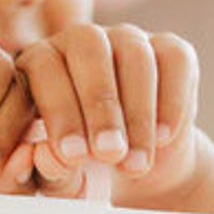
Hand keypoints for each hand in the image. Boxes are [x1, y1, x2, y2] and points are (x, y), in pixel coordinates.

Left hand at [13, 23, 201, 204]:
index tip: (72, 156)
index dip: (59, 111)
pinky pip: (174, 60)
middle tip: (108, 154)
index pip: (43, 66)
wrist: (135, 165)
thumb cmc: (82, 166)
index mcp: (39, 60)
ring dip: (137, 114)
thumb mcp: (62, 176)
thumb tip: (46, 156)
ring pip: (135, 55)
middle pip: (89, 48)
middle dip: (100, 107)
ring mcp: (127, 37)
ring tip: (135, 162)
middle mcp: (81, 38)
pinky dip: (171, 101)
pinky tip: (163, 138)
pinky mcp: (170, 48)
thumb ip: (48, 168)